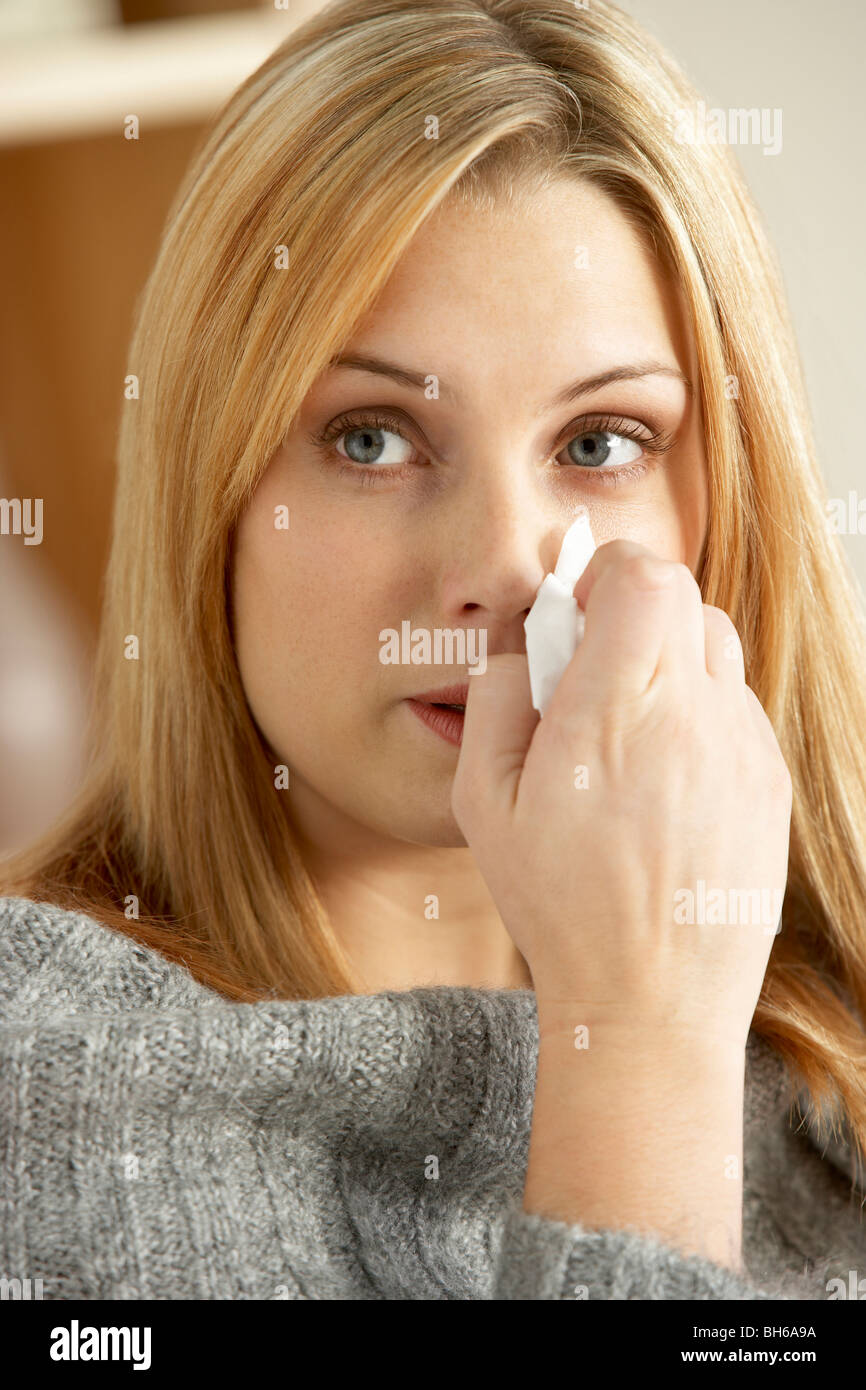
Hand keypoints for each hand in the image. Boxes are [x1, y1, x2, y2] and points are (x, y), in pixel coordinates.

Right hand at [452, 540, 792, 1052]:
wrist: (651, 1003)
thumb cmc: (560, 906)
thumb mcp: (484, 803)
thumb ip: (496, 697)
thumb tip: (527, 644)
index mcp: (619, 711)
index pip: (644, 575)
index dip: (605, 576)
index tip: (576, 617)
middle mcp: (696, 716)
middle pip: (686, 600)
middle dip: (633, 614)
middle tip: (592, 677)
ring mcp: (744, 749)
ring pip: (717, 650)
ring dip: (670, 661)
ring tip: (628, 730)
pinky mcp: (768, 783)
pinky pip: (736, 709)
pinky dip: (699, 715)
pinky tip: (663, 778)